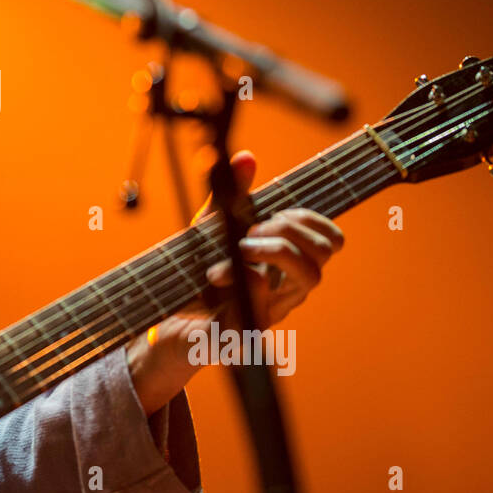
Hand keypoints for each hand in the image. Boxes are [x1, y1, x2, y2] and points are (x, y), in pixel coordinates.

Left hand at [126, 150, 344, 414]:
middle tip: (250, 231)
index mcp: (285, 269)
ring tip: (239, 247)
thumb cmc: (193, 276)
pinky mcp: (245, 334)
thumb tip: (248, 158)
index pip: (330, 240)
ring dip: (276, 250)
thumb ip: (231, 197)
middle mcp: (287, 293)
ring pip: (311, 277)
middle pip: (324, 252)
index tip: (272, 214)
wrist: (163, 325)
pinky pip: (263, 301)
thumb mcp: (209, 229)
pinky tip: (214, 272)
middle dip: (289, 229)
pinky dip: (240, 277)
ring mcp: (271, 314)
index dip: (310, 219)